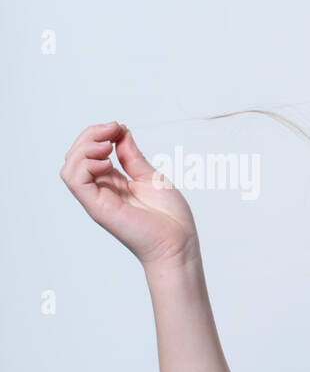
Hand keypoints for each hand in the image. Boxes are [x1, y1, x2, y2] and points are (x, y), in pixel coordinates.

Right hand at [59, 121, 199, 270]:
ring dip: (84, 149)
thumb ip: (133, 157)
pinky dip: (85, 164)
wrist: (178, 245)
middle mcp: (102, 190)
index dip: (99, 134)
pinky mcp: (98, 207)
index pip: (90, 153)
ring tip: (108, 147)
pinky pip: (75, 181)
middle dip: (90, 136)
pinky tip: (106, 162)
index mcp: (114, 183)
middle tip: (112, 130)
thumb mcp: (151, 177)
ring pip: (70, 167)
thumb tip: (121, 133)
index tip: (118, 127)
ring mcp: (97, 199)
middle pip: (76, 157)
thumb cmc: (170, 219)